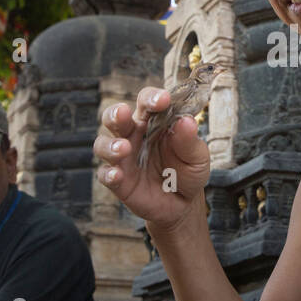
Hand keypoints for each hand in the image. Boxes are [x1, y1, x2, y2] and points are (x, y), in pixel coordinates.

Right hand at [94, 88, 210, 232]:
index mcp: (153, 122)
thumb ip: (190, 141)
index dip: (151, 97)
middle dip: (117, 113)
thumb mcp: (196, 157)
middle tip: (123, 113)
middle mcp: (133, 135)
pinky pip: (105, 174)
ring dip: (111, 145)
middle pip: (116, 116)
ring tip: (124, 149)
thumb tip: (187, 120)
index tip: (162, 100)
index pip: (146, 102)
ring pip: (104, 144)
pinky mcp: (118, 180)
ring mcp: (123, 157)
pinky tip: (117, 175)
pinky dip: (109, 173)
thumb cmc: (188, 171)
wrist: (183, 203)